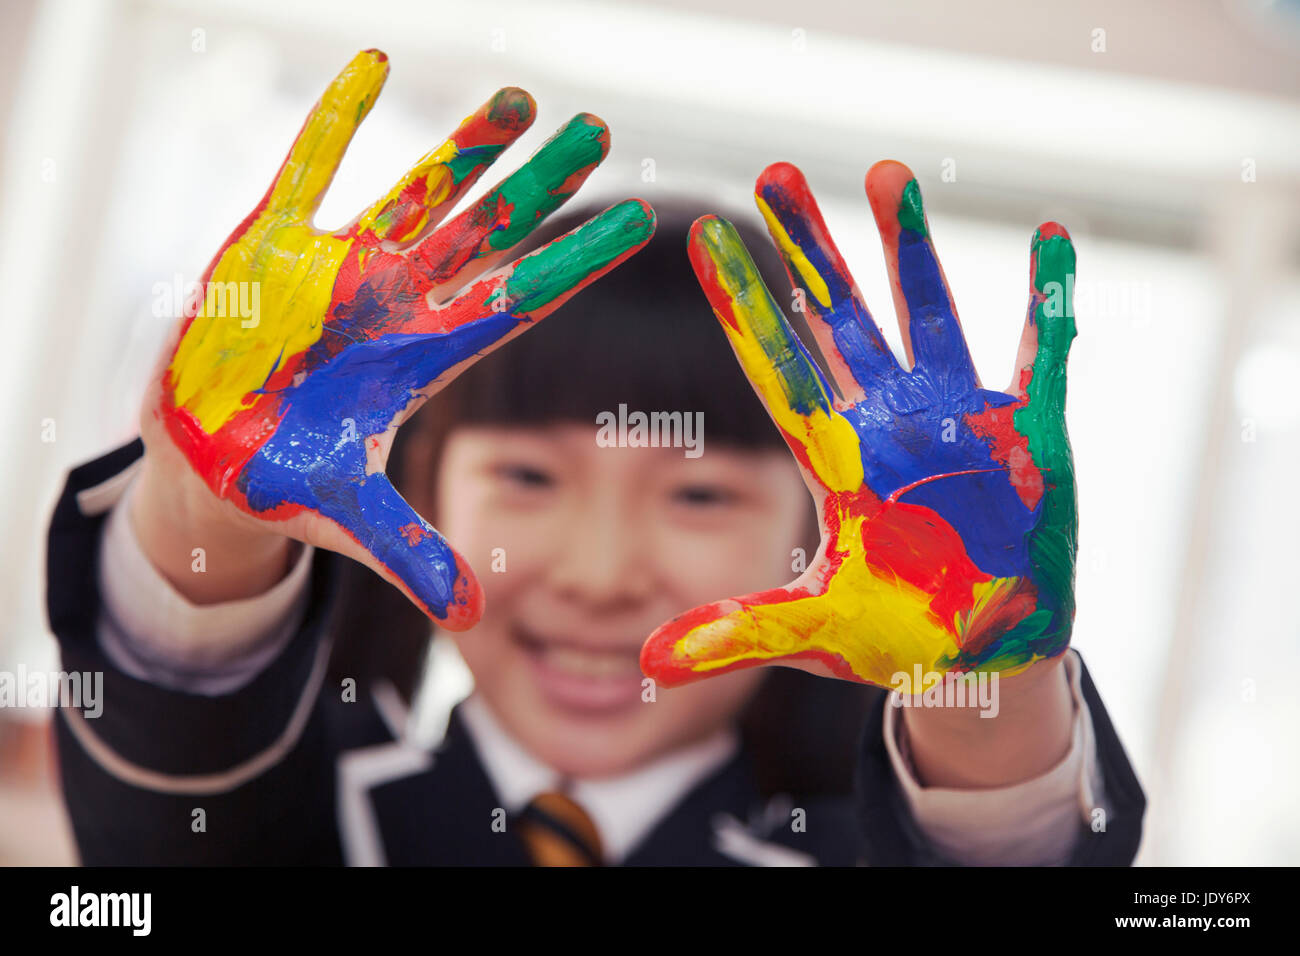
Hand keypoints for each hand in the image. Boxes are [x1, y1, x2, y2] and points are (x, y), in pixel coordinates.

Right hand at [142, 49, 654, 626]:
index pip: (516, 304)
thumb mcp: (351, 520)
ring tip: (523, 98)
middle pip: (486, 234)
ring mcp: (338, 270)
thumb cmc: (286, 482)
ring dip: (465, 146)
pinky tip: (376, 65)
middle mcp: (395, 305)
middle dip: (542, 187)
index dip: (574, 267)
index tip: (637, 226)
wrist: (207, 453)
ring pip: (418, 192)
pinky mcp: (270, 247)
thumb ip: (410, 555)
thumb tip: (470, 618)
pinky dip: (335, 120)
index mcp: (421, 361)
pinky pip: (307, 168)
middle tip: (602, 131)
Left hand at [642, 160, 1075, 687]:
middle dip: (813, 252)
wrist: (988, 651)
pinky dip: (1050, 301)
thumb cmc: (899, 635)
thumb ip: (739, 634)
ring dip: (912, 248)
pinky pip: (1043, 355)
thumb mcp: (817, 634)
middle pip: (843, 321)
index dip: (746, 308)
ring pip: (930, 316)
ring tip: (886, 172)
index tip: (709, 240)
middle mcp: (893, 425)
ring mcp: (963, 423)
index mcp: (840, 462)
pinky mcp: (1031, 436)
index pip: (780, 371)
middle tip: (776, 176)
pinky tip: (1053, 236)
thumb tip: (644, 663)